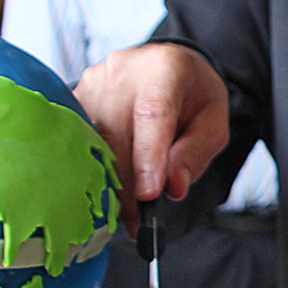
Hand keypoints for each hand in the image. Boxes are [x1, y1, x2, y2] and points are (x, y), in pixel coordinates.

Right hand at [74, 43, 228, 233]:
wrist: (167, 66)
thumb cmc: (192, 95)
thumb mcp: (213, 123)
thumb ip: (196, 153)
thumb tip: (173, 188)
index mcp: (166, 68)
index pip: (153, 113)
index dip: (147, 157)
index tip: (148, 196)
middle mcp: (124, 69)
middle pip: (116, 132)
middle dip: (126, 184)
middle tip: (136, 221)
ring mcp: (94, 81)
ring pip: (90, 140)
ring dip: (105, 180)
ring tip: (122, 211)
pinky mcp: (75, 96)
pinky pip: (76, 139)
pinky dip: (89, 168)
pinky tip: (104, 187)